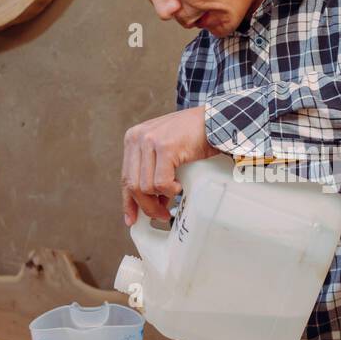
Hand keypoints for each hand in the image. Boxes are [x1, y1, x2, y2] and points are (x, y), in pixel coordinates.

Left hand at [121, 106, 219, 225]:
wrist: (214, 120)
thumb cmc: (194, 136)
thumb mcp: (165, 151)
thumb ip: (153, 171)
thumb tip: (151, 202)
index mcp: (134, 139)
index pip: (126, 177)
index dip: (128, 201)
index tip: (132, 219)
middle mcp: (137, 138)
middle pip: (133, 184)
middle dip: (147, 206)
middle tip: (162, 215)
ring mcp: (150, 141)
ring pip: (146, 187)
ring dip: (162, 197)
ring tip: (175, 192)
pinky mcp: (165, 147)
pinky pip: (160, 183)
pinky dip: (170, 190)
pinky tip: (179, 185)